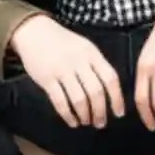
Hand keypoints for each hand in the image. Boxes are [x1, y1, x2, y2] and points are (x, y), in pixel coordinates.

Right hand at [10, 15, 125, 128]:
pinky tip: (72, 121)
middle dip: (100, 111)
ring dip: (85, 115)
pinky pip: (60, 102)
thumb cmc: (63, 42)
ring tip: (86, 122)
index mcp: (92, 54)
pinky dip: (68, 115)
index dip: (117, 98)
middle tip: (100, 123)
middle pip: (95, 92)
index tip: (119, 113)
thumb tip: (110, 93)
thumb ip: (96, 65)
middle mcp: (79, 62)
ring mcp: (62, 70)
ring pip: (79, 99)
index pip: (110, 78)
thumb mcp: (84, 47)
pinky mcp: (46, 79)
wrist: (35, 32)